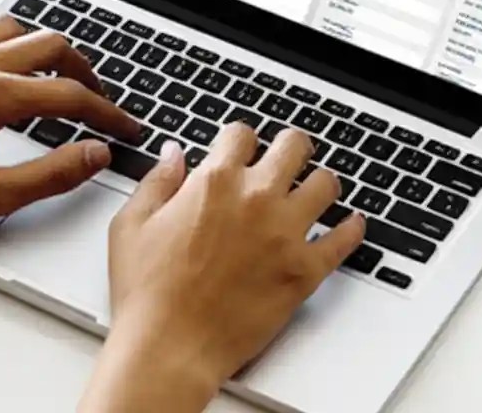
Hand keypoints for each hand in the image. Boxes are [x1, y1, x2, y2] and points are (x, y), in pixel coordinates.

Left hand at [0, 15, 139, 233]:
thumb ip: (52, 174)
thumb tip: (94, 154)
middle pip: (50, 46)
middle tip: (95, 97)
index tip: (124, 126)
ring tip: (50, 74)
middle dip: (83, 71)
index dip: (108, 113)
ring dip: (37, 47)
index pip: (71, 96)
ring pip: (9, 27)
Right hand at [80, 124, 365, 411]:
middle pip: (294, 145)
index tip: (241, 150)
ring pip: (326, 184)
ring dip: (320, 184)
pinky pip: (344, 239)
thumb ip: (157, 182)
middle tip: (287, 159)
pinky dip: (350, 229)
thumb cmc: (147, 294)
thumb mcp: (131, 225)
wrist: (169, 347)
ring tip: (314, 191)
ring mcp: (285, 233)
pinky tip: (350, 224)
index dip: (240, 140)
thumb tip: (173, 154)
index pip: (242, 134)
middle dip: (289, 148)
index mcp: (214, 182)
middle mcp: (255, 198)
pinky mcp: (305, 270)